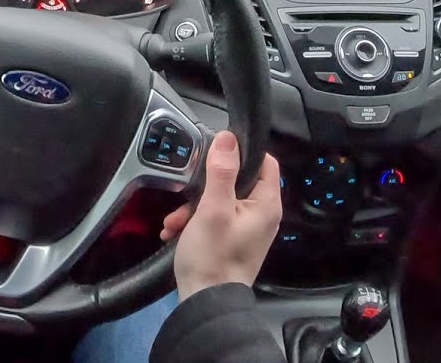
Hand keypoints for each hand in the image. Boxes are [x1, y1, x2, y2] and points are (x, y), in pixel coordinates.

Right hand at [159, 131, 281, 300]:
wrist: (206, 302)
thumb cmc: (213, 255)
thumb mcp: (213, 208)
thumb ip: (221, 171)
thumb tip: (228, 138)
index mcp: (266, 205)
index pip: (265, 162)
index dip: (242, 153)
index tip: (215, 154)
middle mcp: (261, 215)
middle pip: (237, 181)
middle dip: (205, 187)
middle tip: (186, 196)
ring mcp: (246, 230)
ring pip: (220, 201)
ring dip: (193, 208)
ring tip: (175, 221)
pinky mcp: (231, 241)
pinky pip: (214, 220)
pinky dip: (194, 223)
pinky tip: (174, 232)